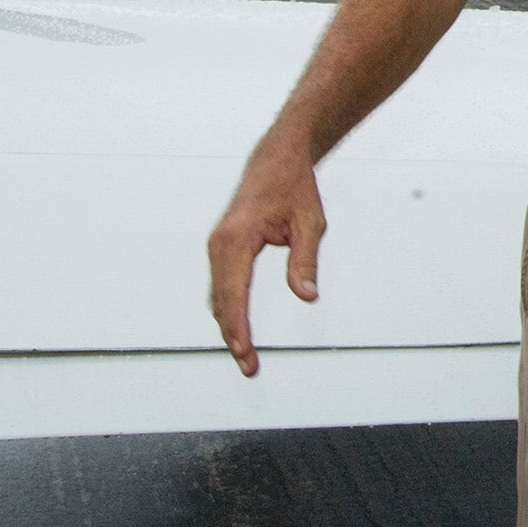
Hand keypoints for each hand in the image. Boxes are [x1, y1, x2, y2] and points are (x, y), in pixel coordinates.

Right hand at [206, 141, 326, 376]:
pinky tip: (238, 328)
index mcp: (237, 238)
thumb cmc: (293, 186)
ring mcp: (217, 246)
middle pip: (221, 302)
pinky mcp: (222, 248)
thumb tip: (306, 296)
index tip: (246, 353)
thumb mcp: (310, 223)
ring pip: (218, 296)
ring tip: (246, 355)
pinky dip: (227, 309)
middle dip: (233, 337)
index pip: (235, 294)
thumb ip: (305, 261)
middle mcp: (220, 244)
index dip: (239, 328)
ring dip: (229, 326)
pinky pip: (221, 285)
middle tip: (249, 367)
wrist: (278, 158)